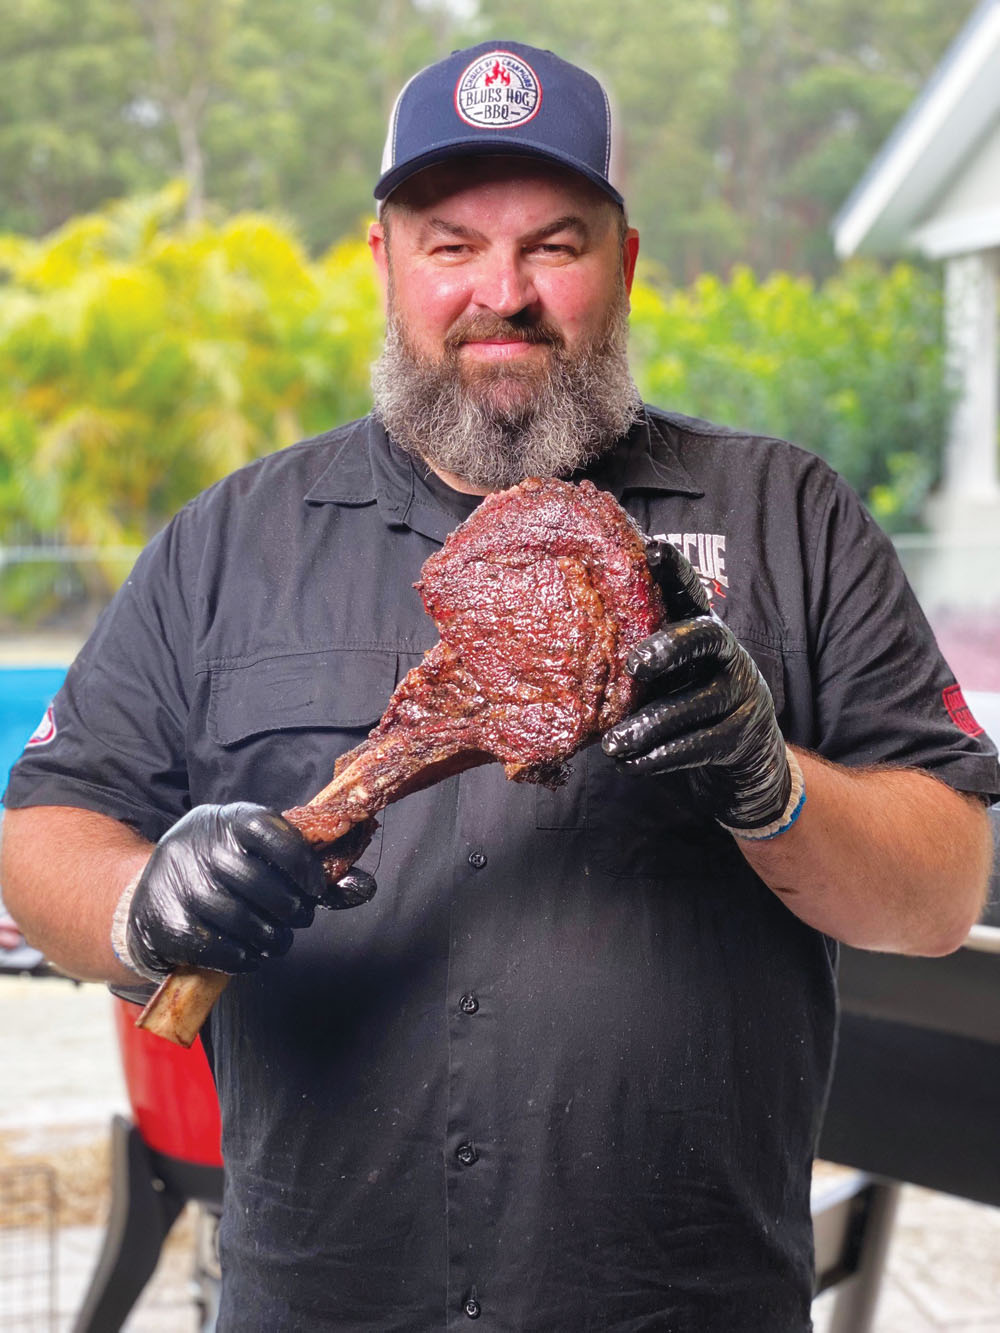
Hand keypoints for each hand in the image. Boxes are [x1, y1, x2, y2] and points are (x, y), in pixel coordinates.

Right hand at [120, 803, 375, 977]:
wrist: (148, 894)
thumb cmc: (223, 872)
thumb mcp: (260, 855)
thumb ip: (311, 870)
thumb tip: (365, 887)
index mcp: (228, 819)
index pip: (271, 830)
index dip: (302, 862)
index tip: (317, 888)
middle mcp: (198, 845)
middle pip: (259, 881)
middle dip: (290, 909)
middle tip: (298, 919)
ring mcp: (178, 884)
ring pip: (241, 920)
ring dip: (270, 938)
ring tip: (277, 940)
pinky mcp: (166, 922)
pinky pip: (218, 948)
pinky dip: (244, 958)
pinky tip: (251, 954)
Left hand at [602, 538, 792, 832]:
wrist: (742, 759)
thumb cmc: (682, 703)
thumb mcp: (663, 675)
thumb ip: (633, 657)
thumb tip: (559, 647)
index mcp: (700, 630)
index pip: (689, 593)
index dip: (673, 570)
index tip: (652, 549)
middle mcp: (724, 654)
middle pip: (704, 638)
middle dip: (671, 646)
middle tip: (636, 664)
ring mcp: (738, 695)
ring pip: (696, 702)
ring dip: (651, 723)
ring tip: (612, 744)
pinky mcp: (738, 736)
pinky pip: (699, 745)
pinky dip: (662, 755)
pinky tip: (631, 763)